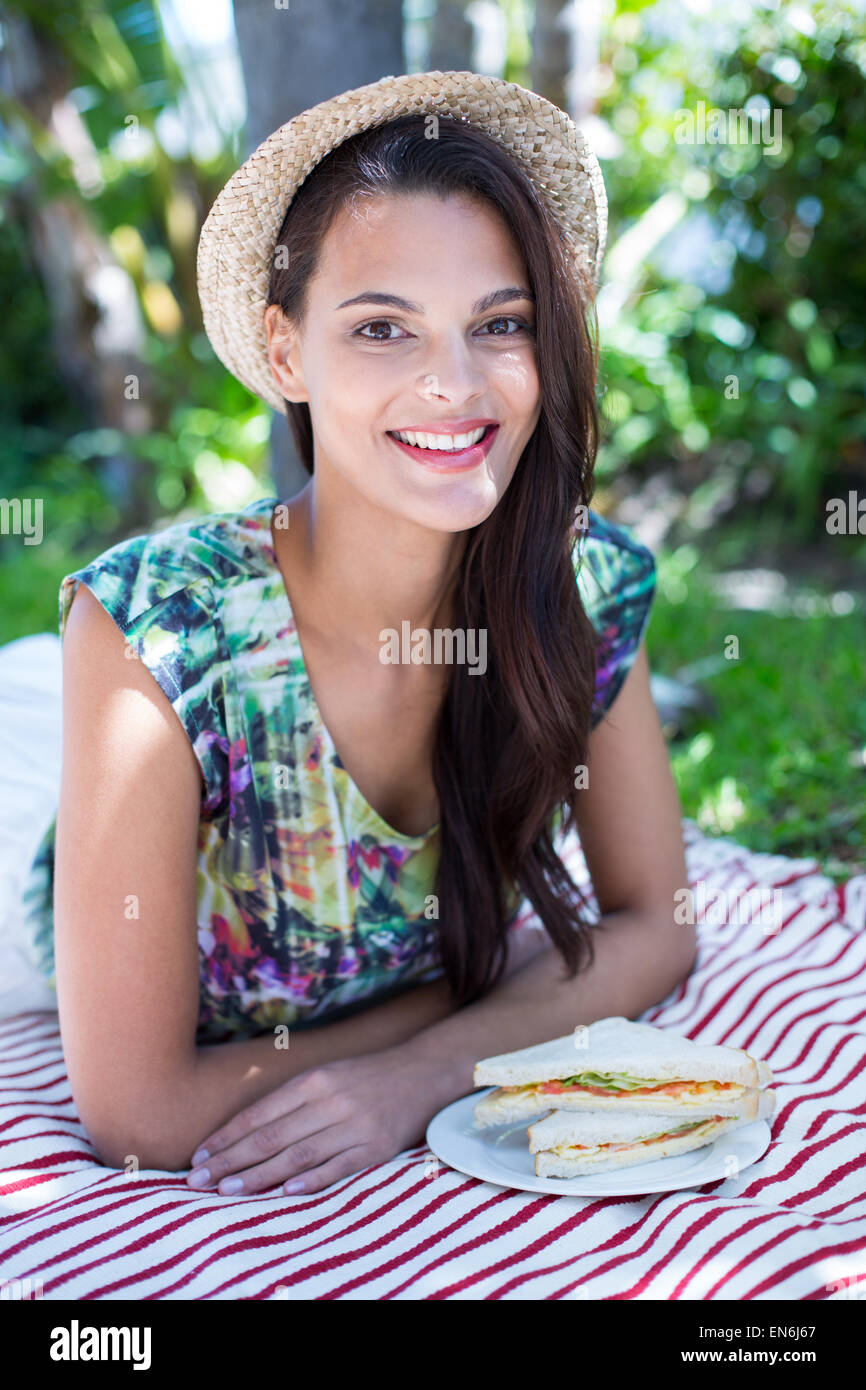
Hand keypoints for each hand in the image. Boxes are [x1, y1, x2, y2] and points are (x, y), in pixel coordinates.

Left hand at [184, 1044, 460, 1195]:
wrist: (423, 1072)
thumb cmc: (366, 1077)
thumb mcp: (327, 1076)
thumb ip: (292, 1101)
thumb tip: (244, 1132)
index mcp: (313, 1081)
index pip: (259, 1114)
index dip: (226, 1137)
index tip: (198, 1157)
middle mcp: (329, 1101)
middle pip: (271, 1137)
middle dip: (230, 1161)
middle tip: (198, 1181)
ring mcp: (353, 1125)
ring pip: (297, 1155)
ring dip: (259, 1176)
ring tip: (228, 1191)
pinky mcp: (377, 1146)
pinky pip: (339, 1166)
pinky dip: (313, 1180)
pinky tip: (287, 1191)